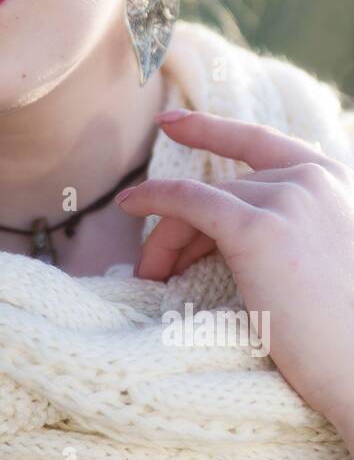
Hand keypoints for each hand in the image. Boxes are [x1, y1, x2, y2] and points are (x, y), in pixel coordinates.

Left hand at [115, 108, 353, 439]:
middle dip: (185, 225)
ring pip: (203, 202)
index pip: (264, 143)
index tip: (173, 122)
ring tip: (150, 275)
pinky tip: (129, 204)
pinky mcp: (257, 229)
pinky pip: (189, 201)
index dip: (214, 129)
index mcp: (336, 183)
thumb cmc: (345, 337)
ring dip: (169, 237)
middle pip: (225, 187)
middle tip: (156, 265)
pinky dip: (154, 199)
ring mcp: (288, 199)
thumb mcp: (329, 260)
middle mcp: (313, 181)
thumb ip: (296, 229)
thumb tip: (227, 229)